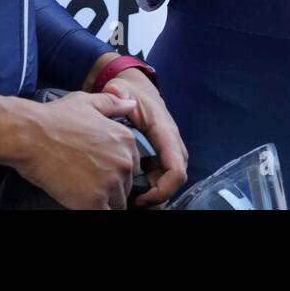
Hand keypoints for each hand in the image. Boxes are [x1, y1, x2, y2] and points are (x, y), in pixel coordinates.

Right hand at [0, 92, 138, 208]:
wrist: (30, 136)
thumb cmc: (55, 119)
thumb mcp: (87, 102)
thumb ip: (112, 104)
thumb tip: (130, 104)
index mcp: (125, 139)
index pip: (132, 164)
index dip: (116, 168)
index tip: (100, 169)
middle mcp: (123, 161)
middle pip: (126, 184)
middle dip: (111, 185)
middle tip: (89, 179)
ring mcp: (110, 183)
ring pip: (117, 202)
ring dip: (104, 199)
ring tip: (84, 189)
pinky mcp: (93, 202)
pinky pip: (104, 212)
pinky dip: (94, 208)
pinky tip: (81, 200)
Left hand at [103, 72, 188, 206]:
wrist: (135, 88)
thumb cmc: (130, 90)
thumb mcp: (122, 88)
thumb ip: (117, 92)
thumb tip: (114, 93)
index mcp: (165, 132)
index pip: (176, 169)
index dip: (163, 189)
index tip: (140, 197)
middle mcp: (171, 144)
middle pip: (174, 179)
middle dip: (157, 196)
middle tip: (131, 203)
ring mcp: (167, 151)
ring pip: (168, 180)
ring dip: (153, 194)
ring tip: (129, 200)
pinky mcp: (160, 155)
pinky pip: (160, 177)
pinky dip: (149, 188)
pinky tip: (129, 191)